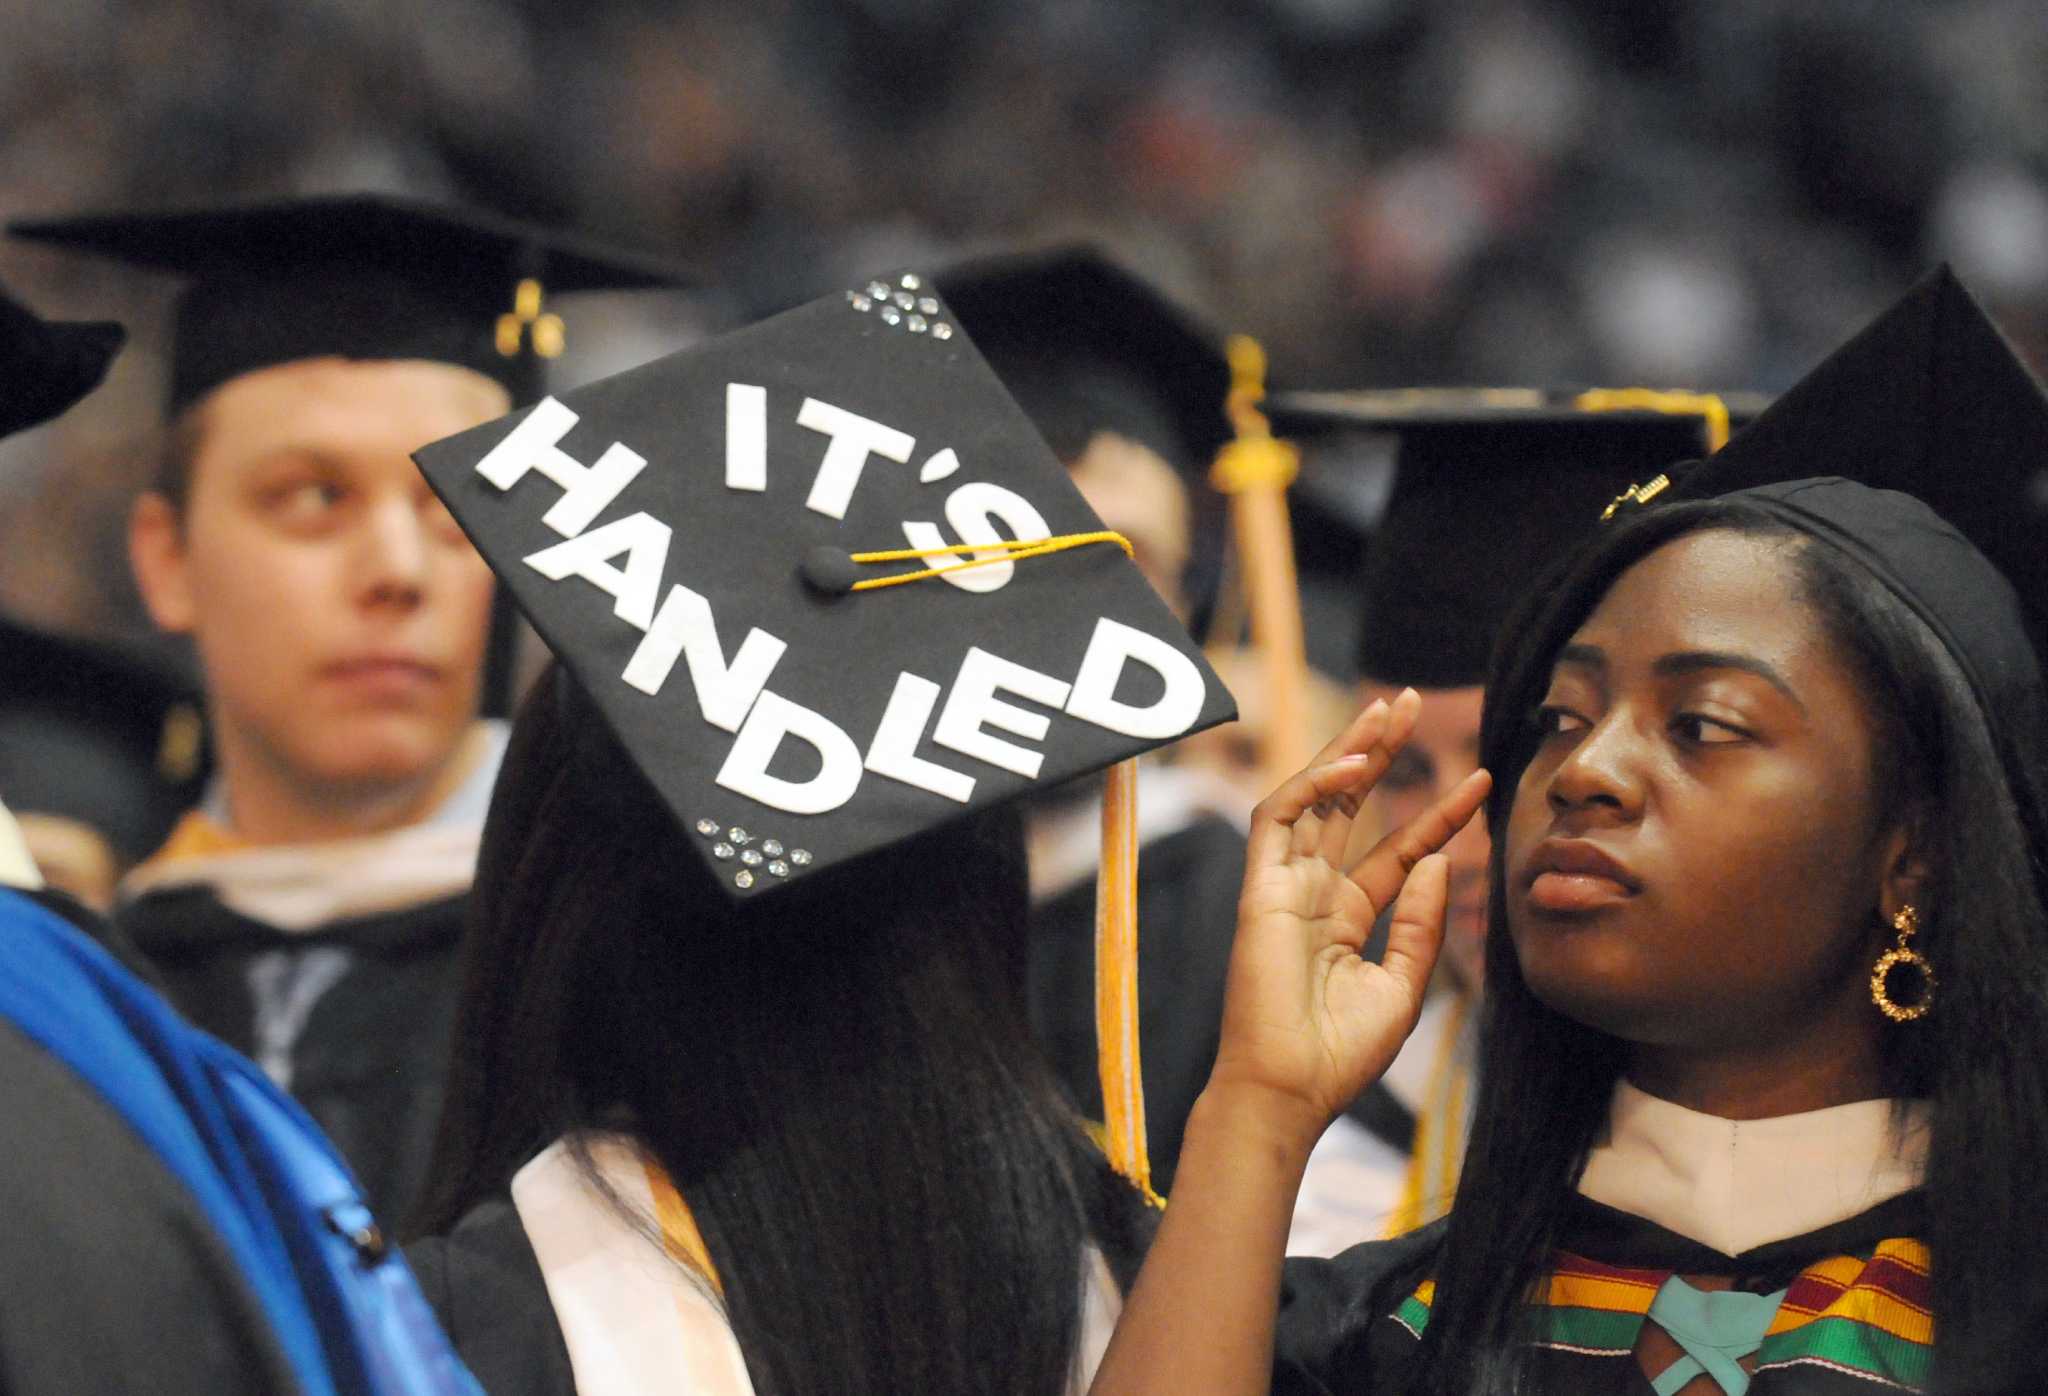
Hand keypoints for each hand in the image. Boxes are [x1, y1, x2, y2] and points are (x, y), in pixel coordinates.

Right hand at [1207, 690, 1490, 1148]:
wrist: (1290, 1090)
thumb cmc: (1339, 1054)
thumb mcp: (1401, 986)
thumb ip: (1418, 921)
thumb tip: (1438, 858)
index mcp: (1344, 917)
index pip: (1396, 848)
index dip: (1438, 813)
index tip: (1483, 779)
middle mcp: (1312, 892)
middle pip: (1348, 805)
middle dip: (1379, 750)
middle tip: (1410, 702)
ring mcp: (1283, 886)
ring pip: (1314, 796)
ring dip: (1348, 749)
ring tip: (1388, 710)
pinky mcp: (1259, 888)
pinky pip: (1281, 817)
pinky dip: (1315, 784)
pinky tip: (1357, 765)